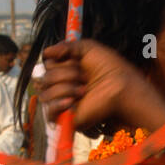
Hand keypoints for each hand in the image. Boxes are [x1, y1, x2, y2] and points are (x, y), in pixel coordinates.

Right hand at [40, 39, 162, 132]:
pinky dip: (58, 104)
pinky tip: (72, 102)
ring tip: (84, 90)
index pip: (47, 66)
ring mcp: (65, 102)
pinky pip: (49, 112)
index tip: (76, 61)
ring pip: (45, 93)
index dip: (58, 62)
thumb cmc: (109, 67)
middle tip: (84, 77)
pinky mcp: (68, 118)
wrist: (119, 86)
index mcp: (68, 71)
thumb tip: (46, 53)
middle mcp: (65, 86)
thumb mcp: (87, 48)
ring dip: (65, 88)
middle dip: (64, 74)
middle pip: (44, 78)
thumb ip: (65, 46)